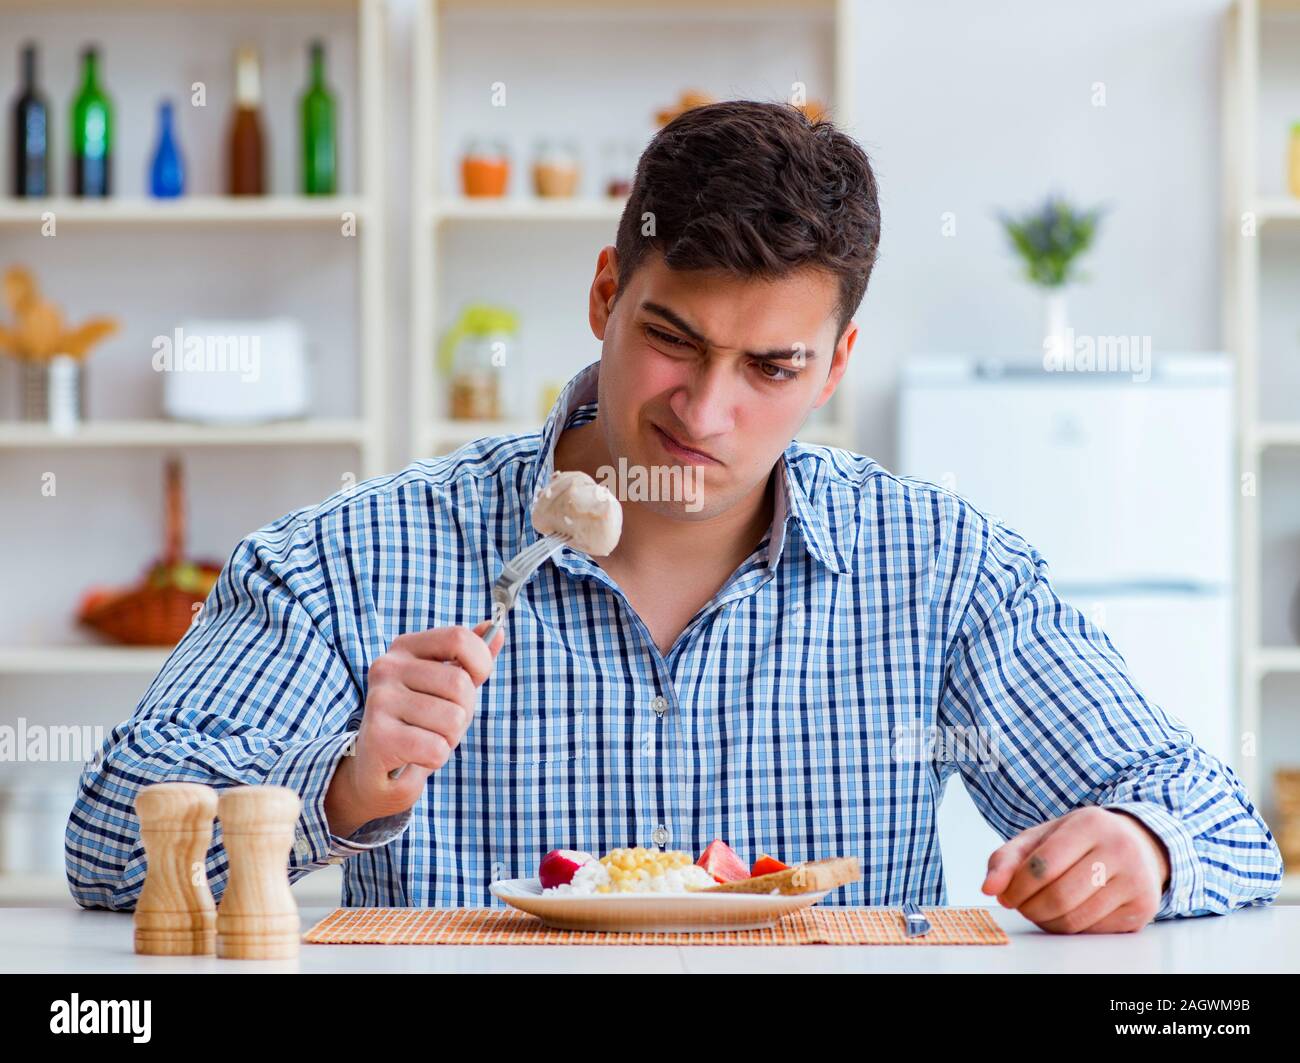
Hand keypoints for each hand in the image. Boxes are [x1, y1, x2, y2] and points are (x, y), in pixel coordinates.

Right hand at [325, 620, 504, 835]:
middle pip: (460, 683)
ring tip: (426, 740)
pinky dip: (435, 758)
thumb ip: (469, 658)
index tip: (473, 683)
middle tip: (440, 725)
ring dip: (449, 739)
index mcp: (405, 647)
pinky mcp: (378, 736)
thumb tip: (497, 630)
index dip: (480, 664)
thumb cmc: (419, 724)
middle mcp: (387, 667)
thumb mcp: (446, 687)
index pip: (458, 638)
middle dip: (464, 712)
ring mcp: (379, 700)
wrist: (377, 772)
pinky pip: (436, 748)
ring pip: (452, 720)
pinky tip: (414, 756)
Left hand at [980, 805, 1170, 933]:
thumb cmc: (1080, 841)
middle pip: (1059, 896)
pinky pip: (1093, 931)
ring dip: (1046, 921)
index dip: (1016, 887)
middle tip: (1020, 905)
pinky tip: (1066, 913)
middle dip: (1029, 908)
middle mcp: (1120, 850)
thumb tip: (989, 888)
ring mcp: (1136, 880)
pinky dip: (1070, 928)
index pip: (1042, 865)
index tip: (1006, 895)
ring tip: (1039, 909)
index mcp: (1091, 823)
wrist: (1137, 844)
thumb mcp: (1041, 837)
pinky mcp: (1144, 909)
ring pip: (1076, 919)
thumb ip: (1007, 858)